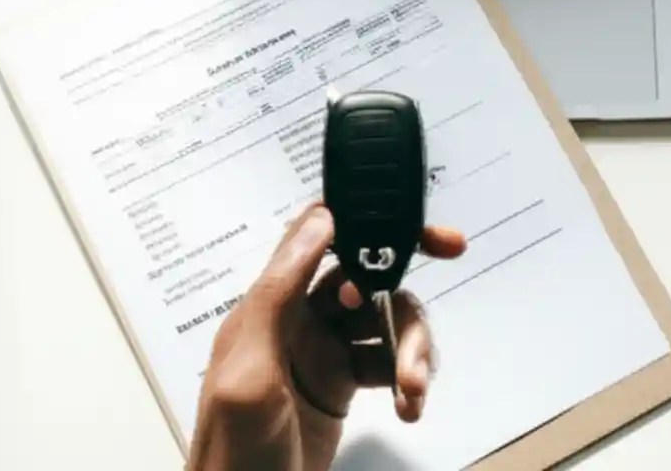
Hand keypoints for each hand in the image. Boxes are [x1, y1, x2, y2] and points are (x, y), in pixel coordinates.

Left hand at [186, 203, 465, 470]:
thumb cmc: (232, 456)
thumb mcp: (250, 372)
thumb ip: (278, 295)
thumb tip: (317, 224)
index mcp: (270, 305)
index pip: (324, 236)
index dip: (374, 222)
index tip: (423, 233)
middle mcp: (298, 319)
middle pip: (371, 281)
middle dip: (408, 298)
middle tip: (437, 305)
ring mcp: (322, 351)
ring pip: (388, 323)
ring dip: (414, 350)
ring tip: (414, 387)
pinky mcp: (341, 382)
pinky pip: (389, 362)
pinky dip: (409, 379)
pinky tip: (408, 404)